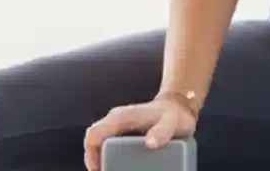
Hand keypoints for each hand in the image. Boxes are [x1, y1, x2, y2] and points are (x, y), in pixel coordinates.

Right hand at [82, 91, 199, 170]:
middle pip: (95, 142)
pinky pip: (111, 146)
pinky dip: (110, 158)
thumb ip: (162, 131)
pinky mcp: (124, 133)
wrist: (178, 106)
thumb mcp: (171, 122)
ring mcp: (119, 127)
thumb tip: (149, 143)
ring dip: (102, 160)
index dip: (91, 154)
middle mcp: (116, 120)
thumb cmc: (174, 114)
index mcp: (122, 117)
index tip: (98, 170)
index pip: (95, 134)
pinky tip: (119, 168)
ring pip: (101, 144)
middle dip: (96, 160)